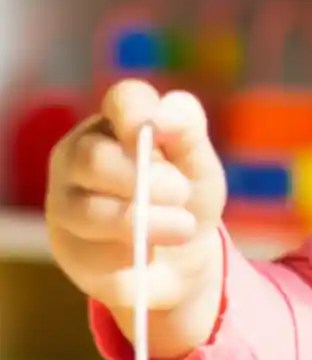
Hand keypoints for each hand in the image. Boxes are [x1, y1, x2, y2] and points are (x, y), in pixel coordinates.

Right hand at [45, 79, 227, 359]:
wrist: (183, 259)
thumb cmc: (186, 200)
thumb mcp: (199, 165)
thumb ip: (187, 132)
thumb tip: (164, 115)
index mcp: (117, 124)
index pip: (123, 100)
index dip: (140, 113)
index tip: (161, 132)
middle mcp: (79, 156)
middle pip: (95, 157)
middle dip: (146, 179)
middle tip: (181, 194)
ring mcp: (66, 202)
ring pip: (90, 211)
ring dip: (146, 221)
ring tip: (183, 228)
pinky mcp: (68, 248)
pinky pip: (95, 254)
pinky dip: (132, 257)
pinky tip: (148, 255)